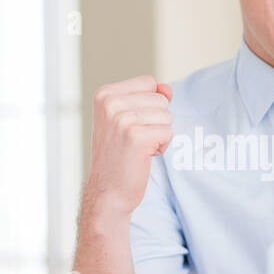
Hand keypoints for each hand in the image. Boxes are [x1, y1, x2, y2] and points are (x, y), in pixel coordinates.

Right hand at [84, 75, 173, 224]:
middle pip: (160, 99)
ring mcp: (122, 119)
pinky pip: (168, 132)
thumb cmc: (119, 155)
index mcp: (105, 94)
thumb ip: (148, 97)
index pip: (149, 82)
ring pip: (167, 116)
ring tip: (139, 148)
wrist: (108, 191)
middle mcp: (110, 103)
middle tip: (135, 140)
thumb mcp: (127, 118)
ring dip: (159, 134)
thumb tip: (168, 89)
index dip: (149, 105)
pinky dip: (161, 146)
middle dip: (156, 121)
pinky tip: (144, 156)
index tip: (131, 125)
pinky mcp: (136, 137)